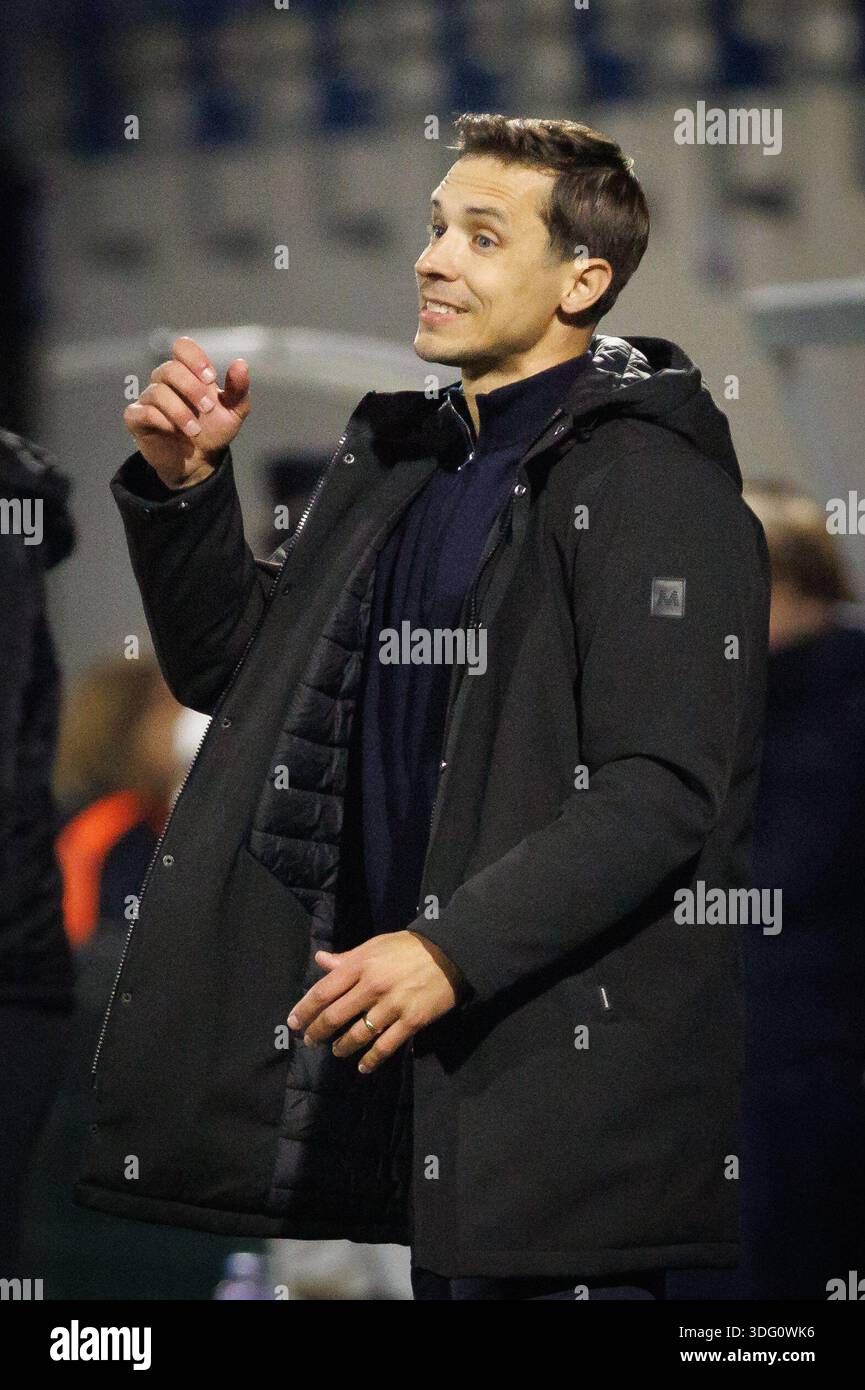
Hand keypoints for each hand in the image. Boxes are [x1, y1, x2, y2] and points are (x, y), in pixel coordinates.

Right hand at [123, 335, 250, 488]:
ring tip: (195, 430)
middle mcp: (165, 381)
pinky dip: (161, 420)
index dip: (194, 358)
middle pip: (170, 368)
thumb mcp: (233, 412)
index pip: (182, 347)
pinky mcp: (136, 419)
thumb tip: (240, 364)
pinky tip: (174, 431)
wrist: (199, 462)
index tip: (211, 378)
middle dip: (192, 388)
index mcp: (187, 373)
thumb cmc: (213, 431)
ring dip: (180, 411)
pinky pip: (142, 411)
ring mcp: (148, 399)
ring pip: (157, 391)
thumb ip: (238, 389)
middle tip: (208, 408)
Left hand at [286, 930, 467, 1073]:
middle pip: (335, 1015)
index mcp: (361, 965)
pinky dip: (371, 1060)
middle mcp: (372, 986)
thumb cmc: (409, 948)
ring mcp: (392, 1005)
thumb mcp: (376, 945)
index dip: (305, 1009)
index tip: (294, 1022)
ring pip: (358, 1034)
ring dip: (342, 1047)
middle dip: (318, 1031)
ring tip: (337, 1051)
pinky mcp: (411, 1021)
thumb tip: (321, 961)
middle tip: (311, 1041)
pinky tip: (363, 1067)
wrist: (451, 954)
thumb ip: (348, 958)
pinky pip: (385, 1046)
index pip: (324, 991)